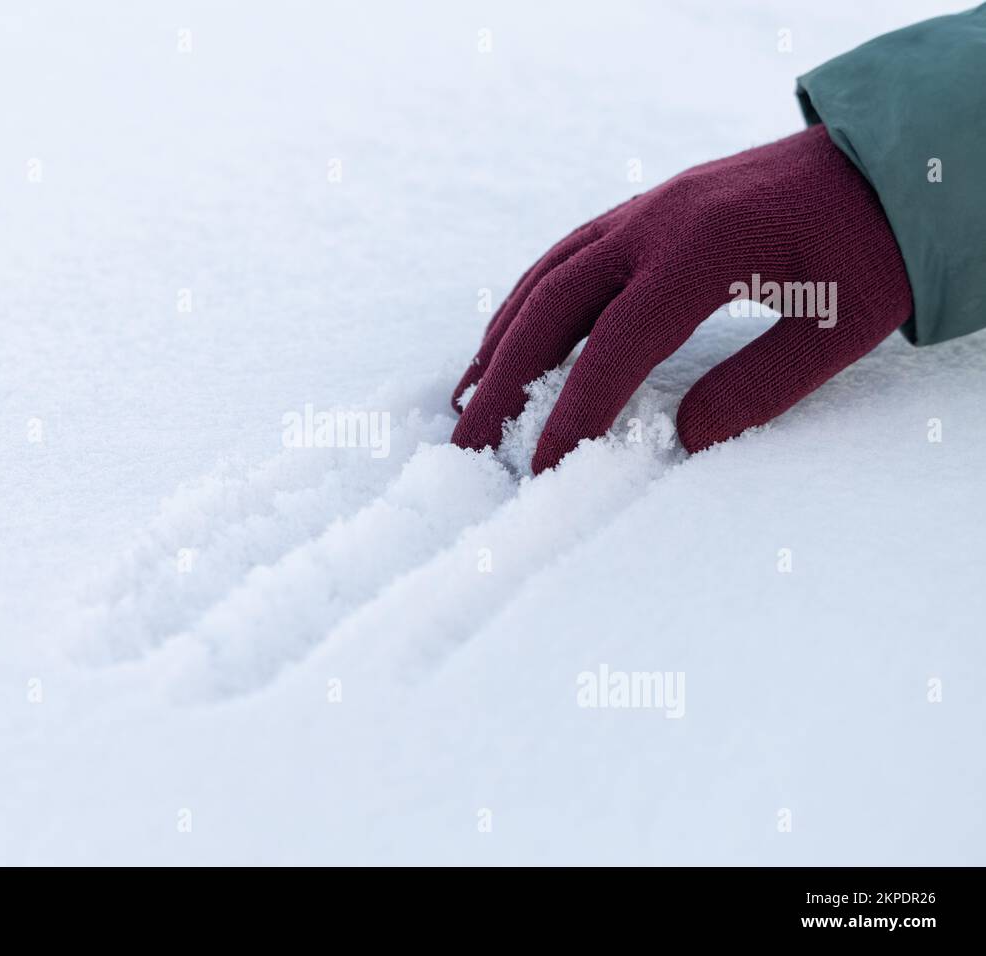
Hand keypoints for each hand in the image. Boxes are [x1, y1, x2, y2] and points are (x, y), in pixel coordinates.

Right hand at [451, 124, 912, 472]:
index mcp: (702, 251)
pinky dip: (526, 304)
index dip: (573, 410)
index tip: (541, 466)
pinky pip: (564, 259)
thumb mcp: (839, 325)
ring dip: (500, 341)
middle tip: (465, 443)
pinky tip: (509, 341)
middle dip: (502, 380)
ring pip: (545, 278)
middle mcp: (654, 224)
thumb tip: (682, 438)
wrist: (881, 158)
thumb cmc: (868, 244)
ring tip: (466, 399)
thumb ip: (760, 385)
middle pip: (551, 308)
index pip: (615, 345)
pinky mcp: (643, 212)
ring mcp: (642, 211)